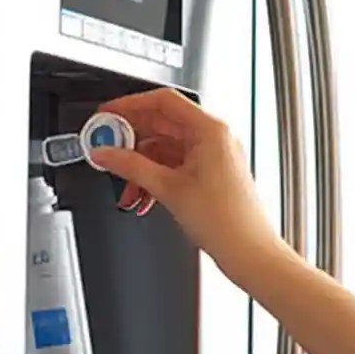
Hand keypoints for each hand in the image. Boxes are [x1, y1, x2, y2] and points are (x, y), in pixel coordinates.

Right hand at [89, 88, 287, 276]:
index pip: (164, 102)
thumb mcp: (169, 189)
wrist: (248, 252)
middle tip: (107, 150)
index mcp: (210, 130)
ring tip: (126, 186)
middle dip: (132, 141)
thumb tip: (106, 153)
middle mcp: (214, 138)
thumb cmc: (226, 221)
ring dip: (142, 166)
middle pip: (163, 125)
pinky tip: (142, 196)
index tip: (108, 114)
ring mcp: (213, 156)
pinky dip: (156, 177)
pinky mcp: (211, 174)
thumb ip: (131, 167)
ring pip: (166, 149)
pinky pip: (176, 166)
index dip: (131, 105)